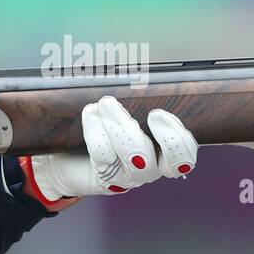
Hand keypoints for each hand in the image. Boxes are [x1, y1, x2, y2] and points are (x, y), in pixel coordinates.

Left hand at [23, 96, 199, 209]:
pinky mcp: (104, 178)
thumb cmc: (105, 129)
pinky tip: (90, 113)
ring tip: (105, 104)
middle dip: (143, 131)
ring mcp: (126, 176)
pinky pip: (103, 155)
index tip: (159, 114)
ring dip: (119, 128)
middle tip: (128, 106)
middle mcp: (149, 168)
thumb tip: (141, 76)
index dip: (177, 139)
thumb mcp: (126, 113)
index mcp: (164, 153)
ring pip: (135, 159)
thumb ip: (141, 101)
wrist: (68, 157)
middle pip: (156, 160)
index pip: (185, 156)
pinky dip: (96, 131)